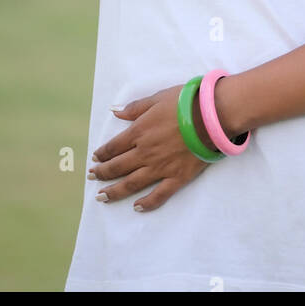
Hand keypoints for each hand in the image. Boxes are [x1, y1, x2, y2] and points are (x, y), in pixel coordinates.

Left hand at [88, 84, 213, 211]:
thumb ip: (136, 108)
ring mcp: (160, 168)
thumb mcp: (158, 98)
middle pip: (118, 167)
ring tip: (101, 197)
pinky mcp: (177, 178)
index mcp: (139, 132)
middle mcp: (145, 153)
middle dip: (102, 173)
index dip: (102, 154)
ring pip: (132, 184)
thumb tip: (115, 112)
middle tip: (92, 177)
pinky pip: (158, 195)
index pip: (114, 146)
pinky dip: (146, 203)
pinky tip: (137, 207)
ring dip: (114, 191)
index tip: (95, 159)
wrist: (212, 116)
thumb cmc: (186, 102)